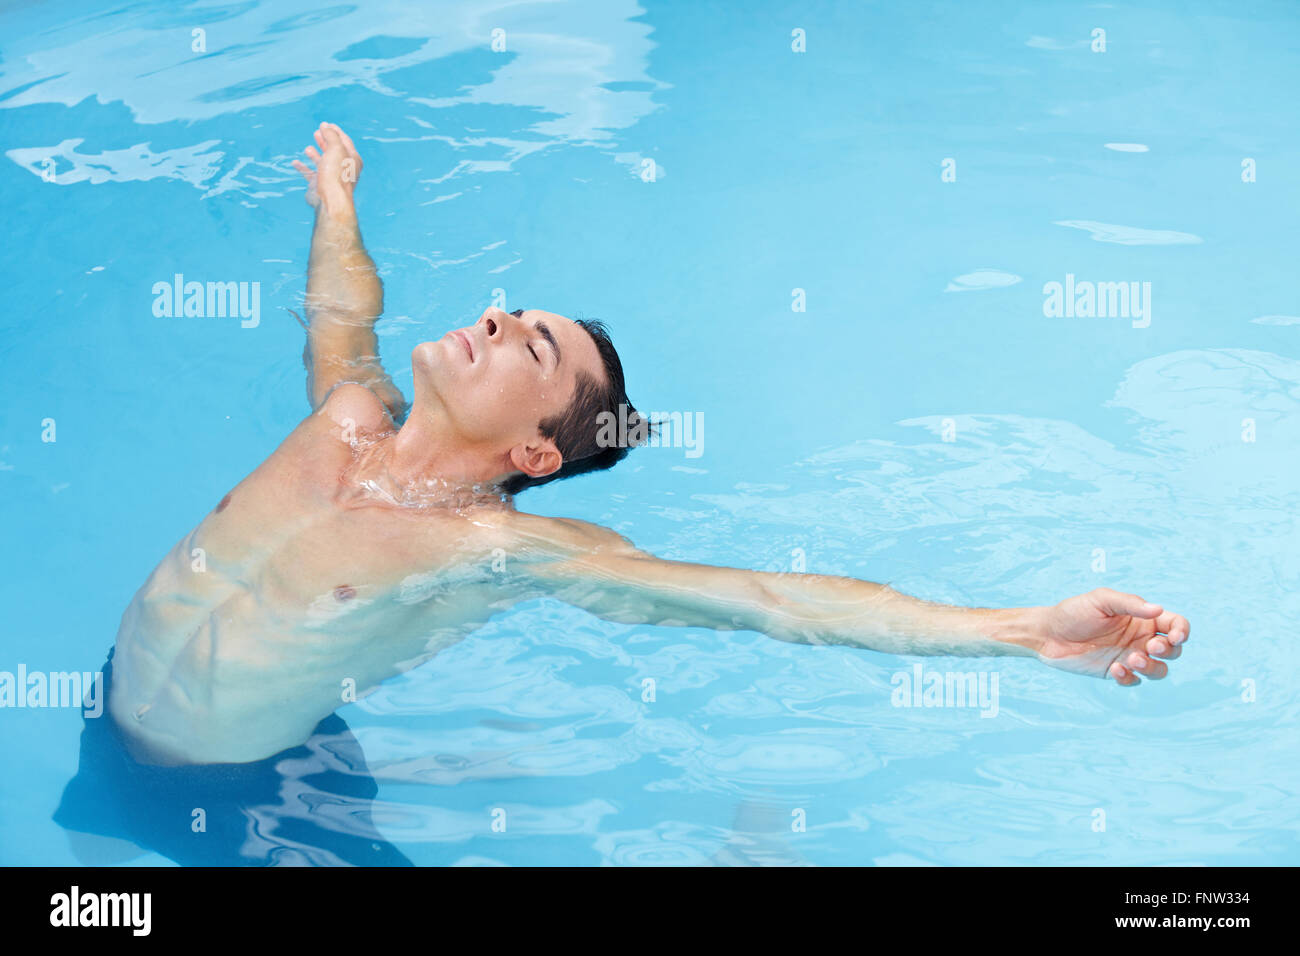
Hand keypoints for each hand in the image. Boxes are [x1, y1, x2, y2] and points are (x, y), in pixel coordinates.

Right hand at [291, 122, 362, 215]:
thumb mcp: (336, 148)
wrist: (330, 200)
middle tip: (317, 132)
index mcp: (353, 159)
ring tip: (308, 148)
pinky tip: (295, 162)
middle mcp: (344, 168)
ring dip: (315, 154)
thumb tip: (325, 125)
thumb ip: (331, 135)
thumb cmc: (336, 174)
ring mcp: (332, 177)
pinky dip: (303, 167)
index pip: (344, 141)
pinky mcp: (320, 185)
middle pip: (334, 151)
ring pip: (323, 162)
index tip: (326, 124)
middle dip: (325, 141)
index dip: (335, 131)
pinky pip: (311, 173)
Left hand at [1033, 588, 1188, 684]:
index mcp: (1142, 618)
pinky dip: (1130, 678)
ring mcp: (1129, 656)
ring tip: (1131, 659)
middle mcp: (1140, 638)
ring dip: (1152, 667)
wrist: (1047, 634)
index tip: (1174, 636)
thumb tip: (1158, 609)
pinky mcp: (1116, 672)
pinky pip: (1135, 681)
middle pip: (1173, 650)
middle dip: (1168, 651)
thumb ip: (1129, 604)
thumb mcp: (1101, 600)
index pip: (1175, 624)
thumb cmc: (1073, 612)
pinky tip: (1114, 669)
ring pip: (1160, 669)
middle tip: (1149, 647)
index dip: (1182, 631)